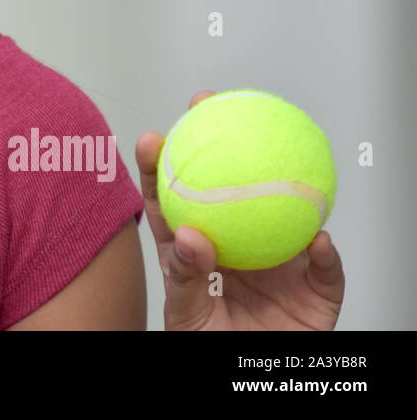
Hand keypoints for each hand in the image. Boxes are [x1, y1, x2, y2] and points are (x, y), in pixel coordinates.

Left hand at [136, 91, 344, 329]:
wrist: (250, 374)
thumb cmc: (210, 343)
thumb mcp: (186, 313)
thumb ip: (185, 277)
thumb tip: (193, 237)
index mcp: (197, 249)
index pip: (174, 200)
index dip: (162, 166)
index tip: (153, 139)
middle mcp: (238, 245)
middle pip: (226, 186)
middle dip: (216, 140)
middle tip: (206, 104)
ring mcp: (278, 263)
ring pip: (284, 214)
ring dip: (284, 179)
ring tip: (284, 150)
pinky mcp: (316, 291)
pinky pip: (325, 270)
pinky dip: (325, 257)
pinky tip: (319, 241)